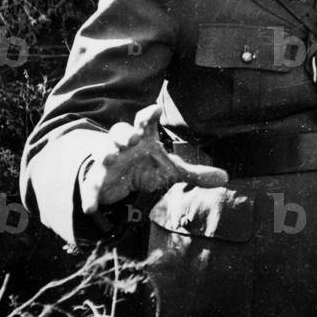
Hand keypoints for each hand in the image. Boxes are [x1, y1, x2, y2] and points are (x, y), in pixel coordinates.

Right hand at [79, 105, 228, 213]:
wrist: (118, 181)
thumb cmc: (146, 167)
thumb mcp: (171, 170)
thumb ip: (196, 174)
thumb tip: (226, 178)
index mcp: (143, 137)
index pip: (144, 120)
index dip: (148, 114)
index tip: (155, 109)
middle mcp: (124, 145)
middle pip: (119, 131)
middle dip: (124, 133)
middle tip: (133, 138)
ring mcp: (109, 161)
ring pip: (103, 152)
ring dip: (106, 154)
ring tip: (110, 159)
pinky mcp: (97, 180)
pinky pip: (91, 186)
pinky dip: (90, 195)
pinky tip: (91, 207)